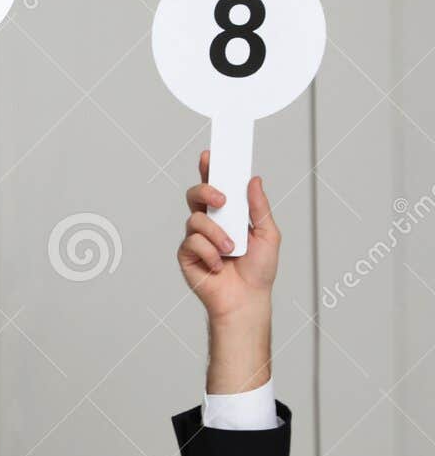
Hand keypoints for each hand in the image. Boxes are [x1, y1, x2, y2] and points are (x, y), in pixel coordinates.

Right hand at [177, 150, 279, 323]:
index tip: (210, 155)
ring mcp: (196, 237)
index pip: (216, 185)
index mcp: (228, 214)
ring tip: (230, 250)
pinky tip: (218, 265)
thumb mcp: (268, 234)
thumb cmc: (258, 270)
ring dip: (217, 234)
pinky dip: (210, 254)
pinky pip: (193, 242)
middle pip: (196, 194)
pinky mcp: (187, 254)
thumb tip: (254, 180)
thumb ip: (259, 207)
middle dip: (206, 191)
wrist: (246, 300)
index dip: (210, 169)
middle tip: (221, 200)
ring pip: (196, 219)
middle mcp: (209, 222)